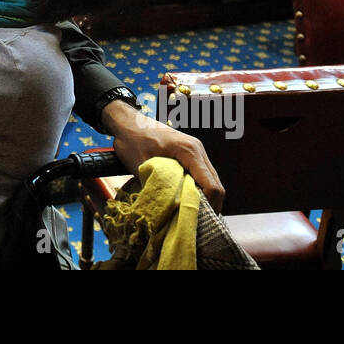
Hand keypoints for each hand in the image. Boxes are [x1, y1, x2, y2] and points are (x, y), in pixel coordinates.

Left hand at [101, 101, 224, 212]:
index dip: (209, 205)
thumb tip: (169, 208)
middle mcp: (197, 149)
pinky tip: (189, 199)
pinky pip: (203, 174)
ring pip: (212, 179)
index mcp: (189, 151)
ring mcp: (196, 150)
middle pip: (216, 183)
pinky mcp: (191, 152)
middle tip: (199, 222)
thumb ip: (158, 185)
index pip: (211, 184)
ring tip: (194, 213)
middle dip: (211, 204)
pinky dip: (200, 188)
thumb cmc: (132, 140)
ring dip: (206, 197)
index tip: (198, 219)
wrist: (127, 122)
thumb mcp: (142, 166)